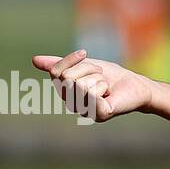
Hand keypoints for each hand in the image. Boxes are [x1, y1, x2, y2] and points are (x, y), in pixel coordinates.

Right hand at [32, 49, 154, 121]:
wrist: (135, 85)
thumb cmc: (109, 76)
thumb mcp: (83, 65)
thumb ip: (58, 65)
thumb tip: (34, 60)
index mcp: (66, 93)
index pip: (56, 72)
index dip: (70, 59)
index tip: (85, 53)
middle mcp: (73, 104)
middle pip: (68, 77)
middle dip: (88, 69)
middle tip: (101, 75)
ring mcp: (86, 111)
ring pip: (80, 84)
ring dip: (97, 78)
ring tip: (106, 86)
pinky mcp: (99, 115)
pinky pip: (92, 94)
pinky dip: (102, 87)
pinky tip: (109, 94)